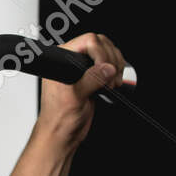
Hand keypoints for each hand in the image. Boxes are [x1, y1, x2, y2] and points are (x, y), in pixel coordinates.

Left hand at [35, 32, 126, 150]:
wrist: (62, 134)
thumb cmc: (58, 118)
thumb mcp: (74, 97)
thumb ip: (91, 80)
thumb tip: (107, 68)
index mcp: (61, 59)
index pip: (88, 41)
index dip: (101, 54)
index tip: (104, 71)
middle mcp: (71, 60)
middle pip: (101, 43)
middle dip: (111, 60)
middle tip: (109, 80)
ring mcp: (83, 68)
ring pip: (108, 52)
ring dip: (116, 66)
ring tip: (111, 84)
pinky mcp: (93, 76)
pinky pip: (110, 64)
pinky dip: (116, 72)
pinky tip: (112, 84)